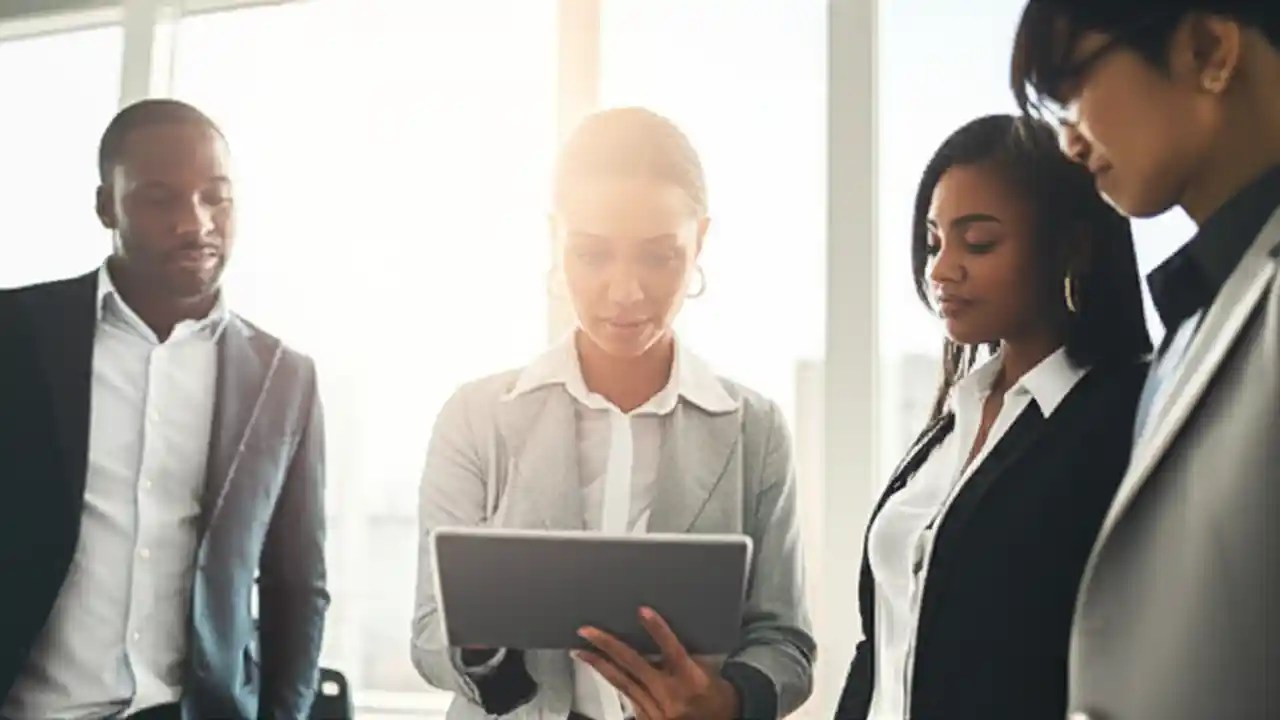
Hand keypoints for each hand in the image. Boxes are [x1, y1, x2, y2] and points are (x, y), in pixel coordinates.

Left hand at [576, 607, 739, 719]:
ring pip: (623, 682)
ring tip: (581, 650)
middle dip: (608, 646)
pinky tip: (599, 668)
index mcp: (691, 679)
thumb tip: (656, 635)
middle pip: (635, 665)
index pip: (672, 650)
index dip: (657, 630)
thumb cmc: (713, 695)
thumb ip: (681, 656)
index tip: (642, 611)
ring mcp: (656, 711)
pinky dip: (612, 680)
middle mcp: (670, 695)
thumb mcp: (704, 671)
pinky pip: (625, 696)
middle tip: (587, 631)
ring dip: (599, 664)